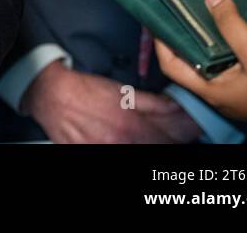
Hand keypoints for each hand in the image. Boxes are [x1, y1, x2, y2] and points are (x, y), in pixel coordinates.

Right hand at [21, 60, 201, 142]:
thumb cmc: (84, 90)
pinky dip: (136, 147)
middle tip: (181, 132)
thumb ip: (152, 103)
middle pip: (161, 149)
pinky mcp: (96, 156)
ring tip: (154, 135)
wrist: (51, 96)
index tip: (196, 127)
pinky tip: (136, 140)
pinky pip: (123, 155)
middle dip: (174, 140)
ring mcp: (109, 153)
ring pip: (145, 153)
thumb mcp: (122, 91)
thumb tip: (178, 107)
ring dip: (156, 144)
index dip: (189, 133)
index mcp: (132, 127)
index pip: (173, 139)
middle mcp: (123, 145)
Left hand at [156, 0, 246, 134]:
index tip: (156, 15)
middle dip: (196, 23)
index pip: (173, 65)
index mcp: (213, 90)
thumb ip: (229, 22)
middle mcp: (225, 87)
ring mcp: (246, 80)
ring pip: (228, 44)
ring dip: (227, 18)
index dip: (162, 41)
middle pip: (200, 51)